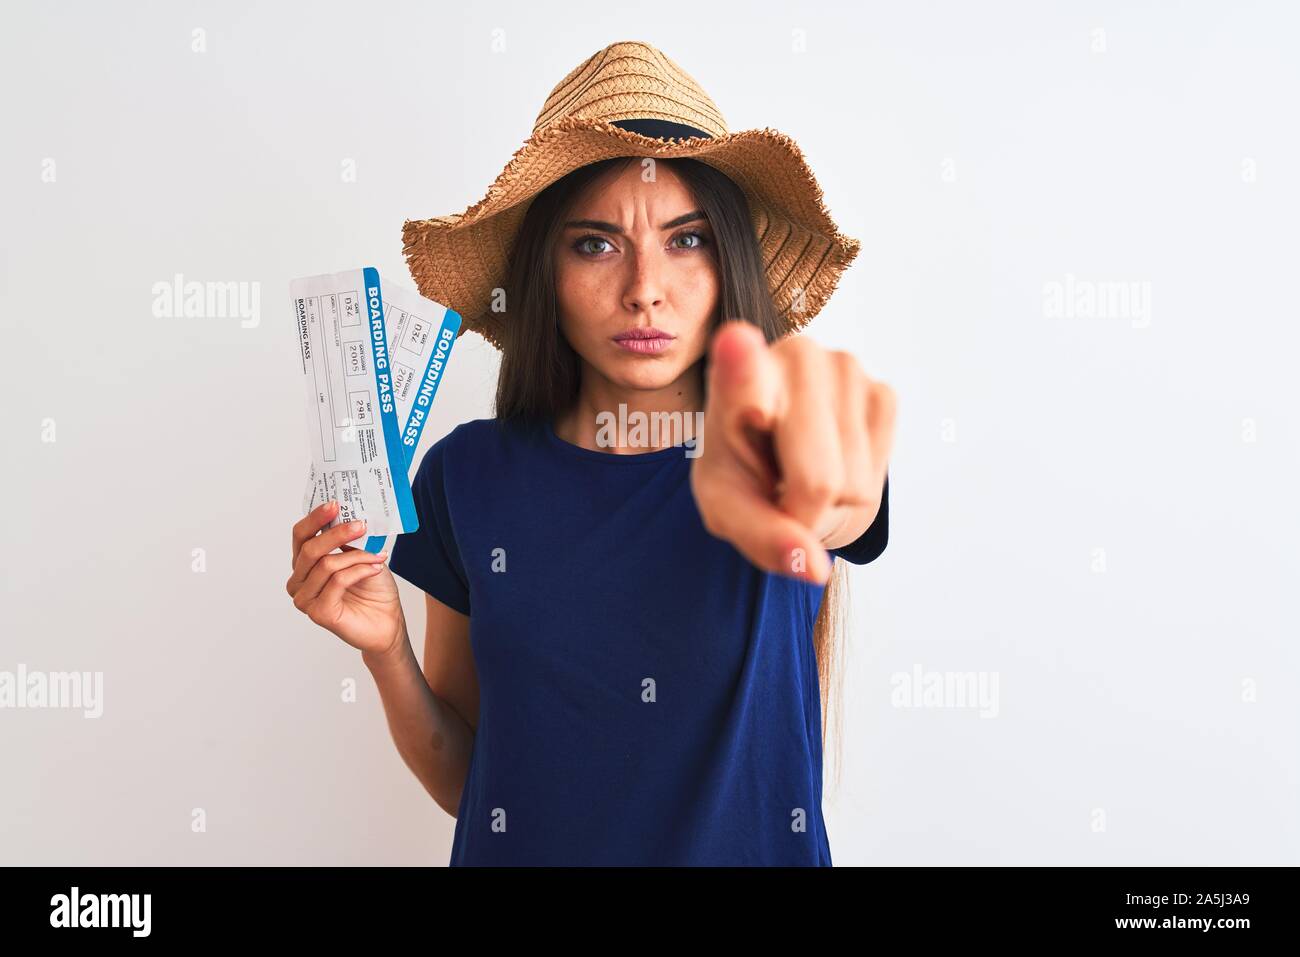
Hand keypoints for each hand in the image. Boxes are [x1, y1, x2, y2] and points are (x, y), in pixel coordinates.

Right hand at [286, 500, 405, 655]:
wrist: (388, 623)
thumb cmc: (373, 591)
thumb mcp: (362, 556)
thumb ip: (349, 540)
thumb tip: (350, 516)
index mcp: (304, 565)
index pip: (301, 536)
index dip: (315, 518)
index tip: (334, 504)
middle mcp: (299, 582)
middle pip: (310, 549)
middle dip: (337, 533)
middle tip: (361, 525)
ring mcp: (306, 599)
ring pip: (327, 564)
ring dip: (357, 556)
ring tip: (378, 556)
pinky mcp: (319, 613)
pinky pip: (338, 581)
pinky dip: (360, 571)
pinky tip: (375, 569)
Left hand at [689, 320, 895, 583]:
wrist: (780, 454)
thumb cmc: (743, 474)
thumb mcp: (728, 510)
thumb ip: (760, 537)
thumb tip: (813, 568)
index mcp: (734, 380)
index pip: (739, 367)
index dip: (742, 363)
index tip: (737, 342)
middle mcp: (793, 358)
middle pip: (816, 479)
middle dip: (802, 513)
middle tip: (778, 494)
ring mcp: (845, 368)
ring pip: (851, 484)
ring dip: (830, 503)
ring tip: (802, 474)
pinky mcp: (882, 389)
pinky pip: (878, 472)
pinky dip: (857, 489)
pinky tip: (833, 461)